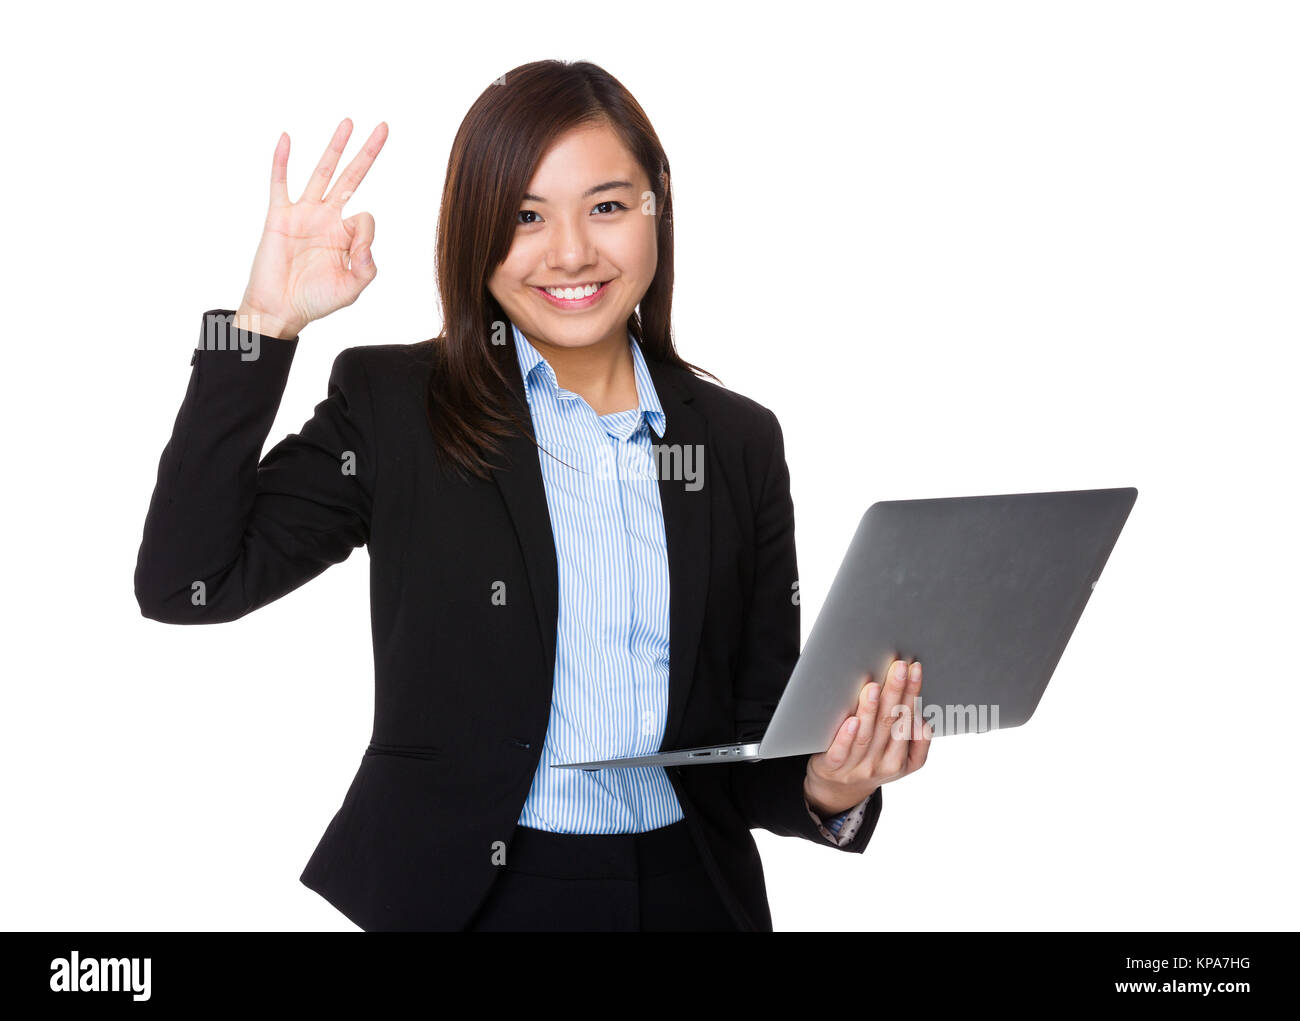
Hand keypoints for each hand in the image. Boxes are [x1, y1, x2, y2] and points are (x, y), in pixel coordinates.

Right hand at [235, 118, 388, 339]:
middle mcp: (326, 219)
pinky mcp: (279, 216)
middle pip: (351, 178)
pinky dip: (282, 161)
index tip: (357, 253)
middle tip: (384, 128)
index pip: (366, 218)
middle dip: (368, 154)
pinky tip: (286, 138)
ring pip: (322, 172)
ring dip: (335, 148)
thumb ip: (367, 268)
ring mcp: (303, 214)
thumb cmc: (313, 301)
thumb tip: (366, 245)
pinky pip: (280, 183)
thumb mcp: (351, 289)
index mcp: (345, 236)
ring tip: (349, 123)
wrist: (279, 310)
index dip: (365, 235)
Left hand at [803, 658, 932, 816]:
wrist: (836, 788)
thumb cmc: (869, 761)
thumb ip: (916, 742)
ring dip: (871, 710)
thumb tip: (924, 720)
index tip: (914, 668)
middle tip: (898, 666)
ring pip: (866, 736)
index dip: (912, 693)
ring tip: (874, 687)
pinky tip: (852, 719)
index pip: (909, 720)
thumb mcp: (899, 760)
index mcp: (901, 760)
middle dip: (896, 692)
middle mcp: (881, 764)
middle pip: (890, 724)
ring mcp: (856, 767)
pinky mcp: (832, 767)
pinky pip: (840, 752)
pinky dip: (847, 737)